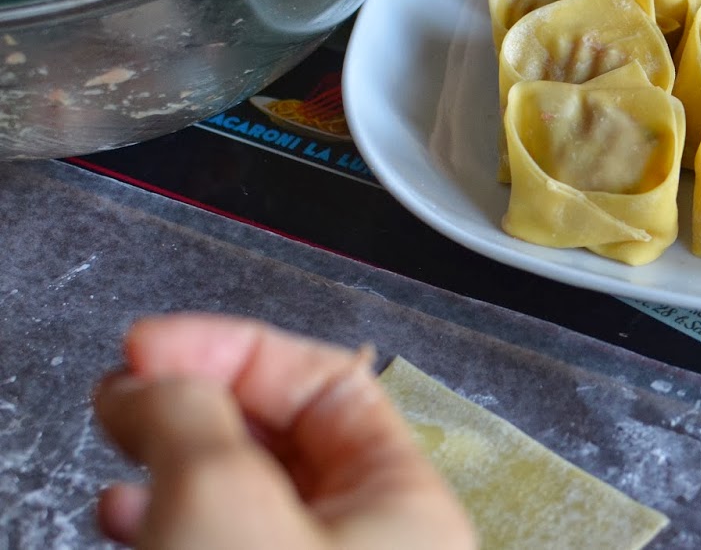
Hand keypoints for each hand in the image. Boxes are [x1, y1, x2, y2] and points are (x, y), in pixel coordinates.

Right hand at [93, 314, 473, 549]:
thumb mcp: (225, 500)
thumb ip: (193, 415)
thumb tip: (153, 379)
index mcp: (409, 501)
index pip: (329, 381)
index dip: (236, 349)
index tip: (151, 342)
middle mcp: (377, 540)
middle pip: (284, 434)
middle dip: (198, 401)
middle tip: (127, 388)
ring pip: (246, 494)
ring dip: (175, 460)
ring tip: (119, 441)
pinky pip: (221, 542)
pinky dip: (170, 519)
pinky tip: (126, 513)